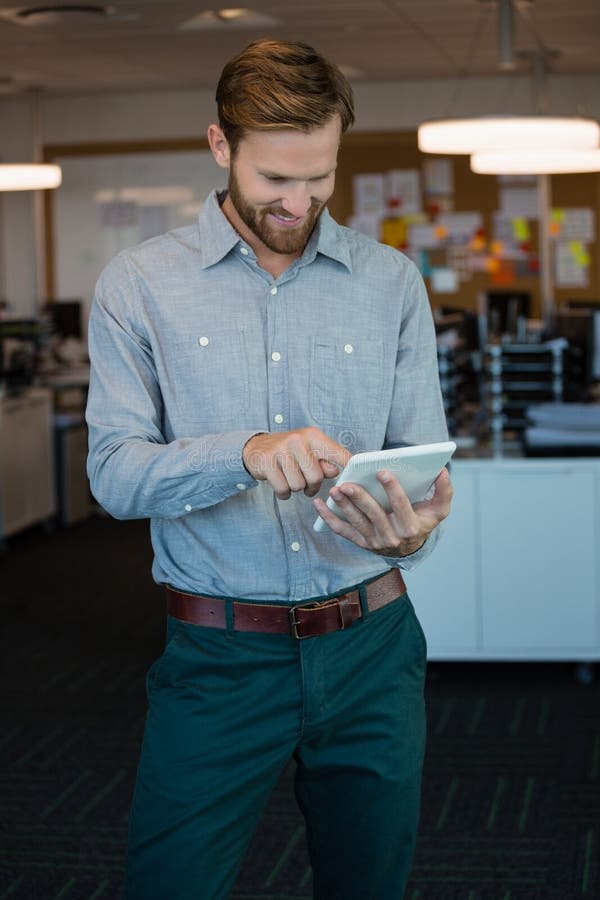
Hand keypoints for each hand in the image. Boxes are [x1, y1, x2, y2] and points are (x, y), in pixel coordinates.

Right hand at [242, 427, 351, 499]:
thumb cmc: (289, 453)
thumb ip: (325, 462)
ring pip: (299, 486)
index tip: (356, 477)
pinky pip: (283, 489)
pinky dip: (283, 493)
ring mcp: (281, 450)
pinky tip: (280, 484)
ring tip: (290, 479)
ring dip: (295, 489)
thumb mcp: (309, 453)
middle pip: (316, 477)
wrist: (255, 448)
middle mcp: (298, 440)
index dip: (349, 466)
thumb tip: (335, 471)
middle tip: (305, 483)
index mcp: (313, 436)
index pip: (337, 453)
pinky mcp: (267, 462)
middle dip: (312, 486)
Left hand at [312, 467, 452, 556]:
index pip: (401, 506)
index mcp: (410, 527)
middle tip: (348, 483)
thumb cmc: (422, 522)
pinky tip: (318, 504)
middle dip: (360, 498)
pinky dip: (328, 518)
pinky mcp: (360, 542)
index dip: (393, 489)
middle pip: (374, 515)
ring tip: (334, 490)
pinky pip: (341, 530)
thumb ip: (444, 492)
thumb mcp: (439, 510)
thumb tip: (443, 472)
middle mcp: (391, 537)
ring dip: (343, 506)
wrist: (409, 548)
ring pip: (356, 522)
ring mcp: (373, 541)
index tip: (383, 472)